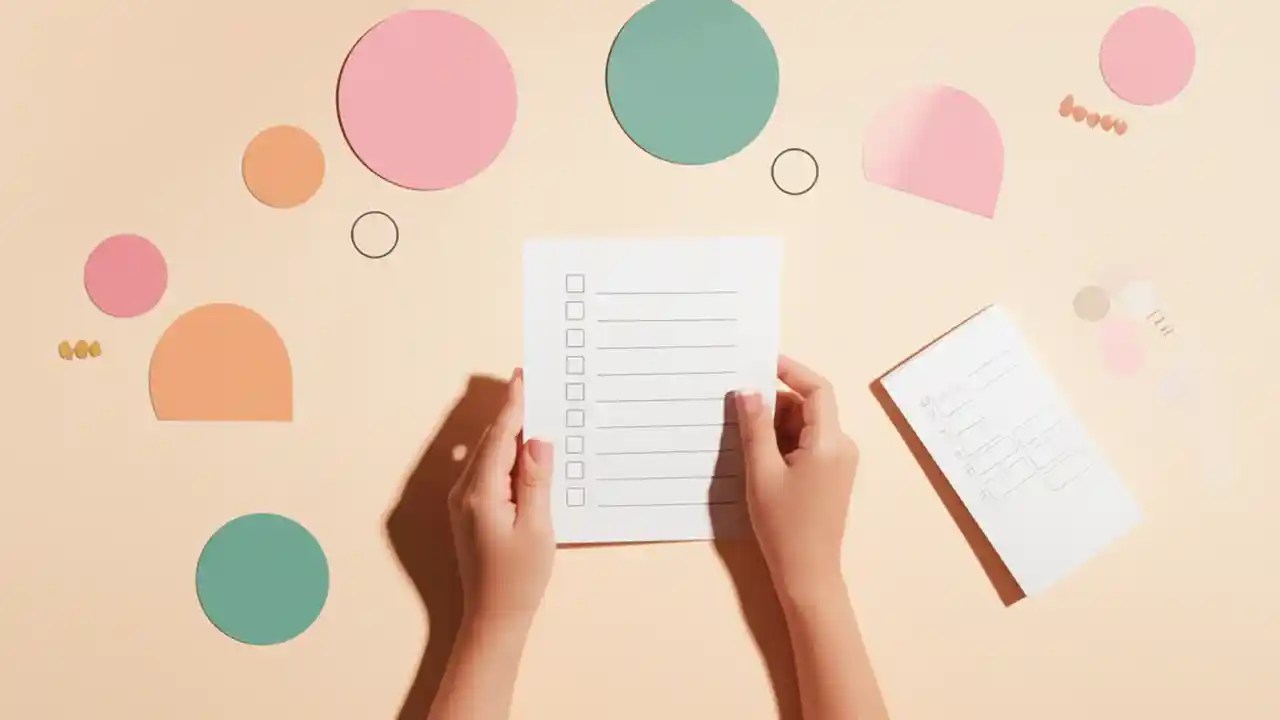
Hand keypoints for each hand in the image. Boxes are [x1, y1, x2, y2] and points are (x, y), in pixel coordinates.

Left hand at [448, 369, 554, 619]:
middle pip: (490, 442)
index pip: (498, 438)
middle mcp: (464, 492)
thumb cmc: (519, 577)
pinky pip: (486, 471)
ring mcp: (462, 502)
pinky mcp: (468, 511)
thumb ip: (535, 480)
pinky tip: (521, 452)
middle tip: (530, 385)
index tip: (520, 378)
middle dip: (510, 414)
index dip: (512, 406)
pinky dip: (504, 456)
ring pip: (486, 455)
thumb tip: (536, 440)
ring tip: (530, 411)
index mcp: (481, 493)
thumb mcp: (537, 527)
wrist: (494, 616)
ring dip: (507, 434)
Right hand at [735, 356, 858, 603]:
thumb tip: (747, 390)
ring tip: (746, 440)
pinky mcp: (833, 474)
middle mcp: (842, 446)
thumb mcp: (761, 473)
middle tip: (739, 410)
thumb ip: (755, 427)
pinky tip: (761, 457)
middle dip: (775, 403)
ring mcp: (840, 461)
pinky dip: (785, 442)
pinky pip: (809, 443)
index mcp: (829, 442)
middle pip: (809, 407)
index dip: (791, 370)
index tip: (762, 362)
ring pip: (806, 425)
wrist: (808, 572)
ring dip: (777, 424)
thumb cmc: (783, 525)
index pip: (817, 389)